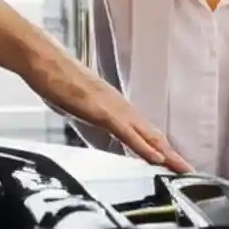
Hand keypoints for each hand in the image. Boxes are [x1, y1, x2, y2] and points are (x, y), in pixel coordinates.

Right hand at [23, 47, 192, 172]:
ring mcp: (111, 106)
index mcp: (112, 104)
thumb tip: (89, 121)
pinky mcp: (101, 110)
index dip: (158, 146)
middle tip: (188, 170)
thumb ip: (85, 113)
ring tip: (182, 168)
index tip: (172, 161)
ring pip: (145, 133)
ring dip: (165, 153)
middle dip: (170, 153)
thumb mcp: (73, 103)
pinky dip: (143, 147)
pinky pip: (127, 132)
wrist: (40, 58)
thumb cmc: (53, 78)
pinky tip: (157, 158)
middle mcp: (117, 104)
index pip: (141, 130)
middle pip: (150, 133)